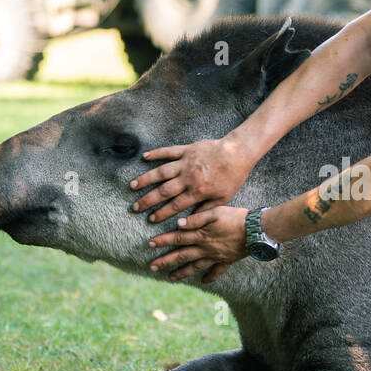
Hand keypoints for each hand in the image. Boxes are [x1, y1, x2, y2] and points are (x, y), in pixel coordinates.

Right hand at [130, 138, 252, 222]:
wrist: (238, 153)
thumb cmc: (233, 177)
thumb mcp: (223, 199)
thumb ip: (205, 210)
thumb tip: (191, 221)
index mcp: (197, 192)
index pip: (175, 206)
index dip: (161, 214)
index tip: (150, 220)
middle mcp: (188, 178)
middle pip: (163, 192)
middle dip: (147, 201)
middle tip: (135, 207)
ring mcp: (185, 163)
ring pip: (161, 172)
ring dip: (145, 179)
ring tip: (132, 186)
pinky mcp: (187, 149)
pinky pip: (168, 151)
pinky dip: (156, 153)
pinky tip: (144, 157)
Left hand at [147, 206, 248, 282]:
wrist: (257, 230)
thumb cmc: (236, 217)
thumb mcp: (215, 212)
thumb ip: (196, 219)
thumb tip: (179, 223)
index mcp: (201, 235)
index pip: (177, 238)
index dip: (163, 240)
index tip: (149, 244)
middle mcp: (205, 248)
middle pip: (181, 255)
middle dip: (166, 261)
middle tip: (152, 267)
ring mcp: (216, 257)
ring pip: (195, 266)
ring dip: (181, 272)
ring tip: (170, 277)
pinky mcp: (227, 261)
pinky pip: (217, 272)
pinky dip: (210, 277)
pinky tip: (203, 282)